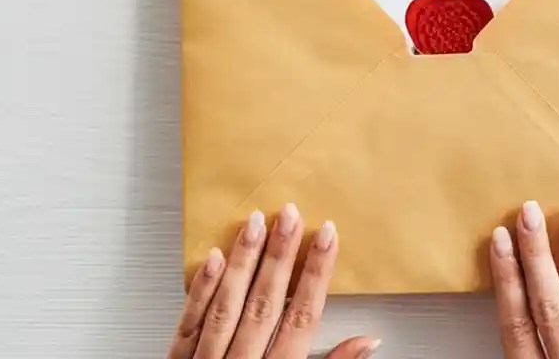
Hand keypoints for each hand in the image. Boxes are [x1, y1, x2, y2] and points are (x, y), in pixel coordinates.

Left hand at [167, 203, 379, 358]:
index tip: (327, 237)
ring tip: (256, 223)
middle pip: (267, 304)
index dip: (317, 274)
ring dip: (245, 262)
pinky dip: (201, 290)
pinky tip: (214, 259)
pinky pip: (190, 324)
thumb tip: (369, 342)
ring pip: (229, 306)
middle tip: (290, 215)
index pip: (303, 316)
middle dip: (281, 256)